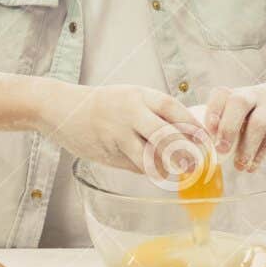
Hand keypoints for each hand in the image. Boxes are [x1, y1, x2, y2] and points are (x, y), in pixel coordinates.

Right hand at [32, 82, 200, 176]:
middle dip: (184, 152)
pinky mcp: (108, 152)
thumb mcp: (130, 97)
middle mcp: (129, 113)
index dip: (192, 125)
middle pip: (164, 135)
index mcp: (138, 95)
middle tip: (195, 163)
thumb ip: (155, 112)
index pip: (172, 108)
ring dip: (165, 167)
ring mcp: (117, 134)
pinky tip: (151, 170)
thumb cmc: (104, 104)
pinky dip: (146, 170)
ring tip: (174, 171)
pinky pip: (133, 166)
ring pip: (149, 157)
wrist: (61, 109)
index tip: (204, 139)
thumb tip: (188, 132)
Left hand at [204, 74, 265, 169]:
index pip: (220, 94)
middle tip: (220, 150)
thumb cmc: (262, 106)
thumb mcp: (245, 107)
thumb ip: (228, 124)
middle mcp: (253, 96)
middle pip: (239, 103)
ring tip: (240, 166)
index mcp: (238, 93)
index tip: (208, 130)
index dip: (212, 111)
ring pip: (258, 122)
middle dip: (227, 127)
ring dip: (247, 146)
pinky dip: (260, 154)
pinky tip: (253, 166)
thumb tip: (208, 153)